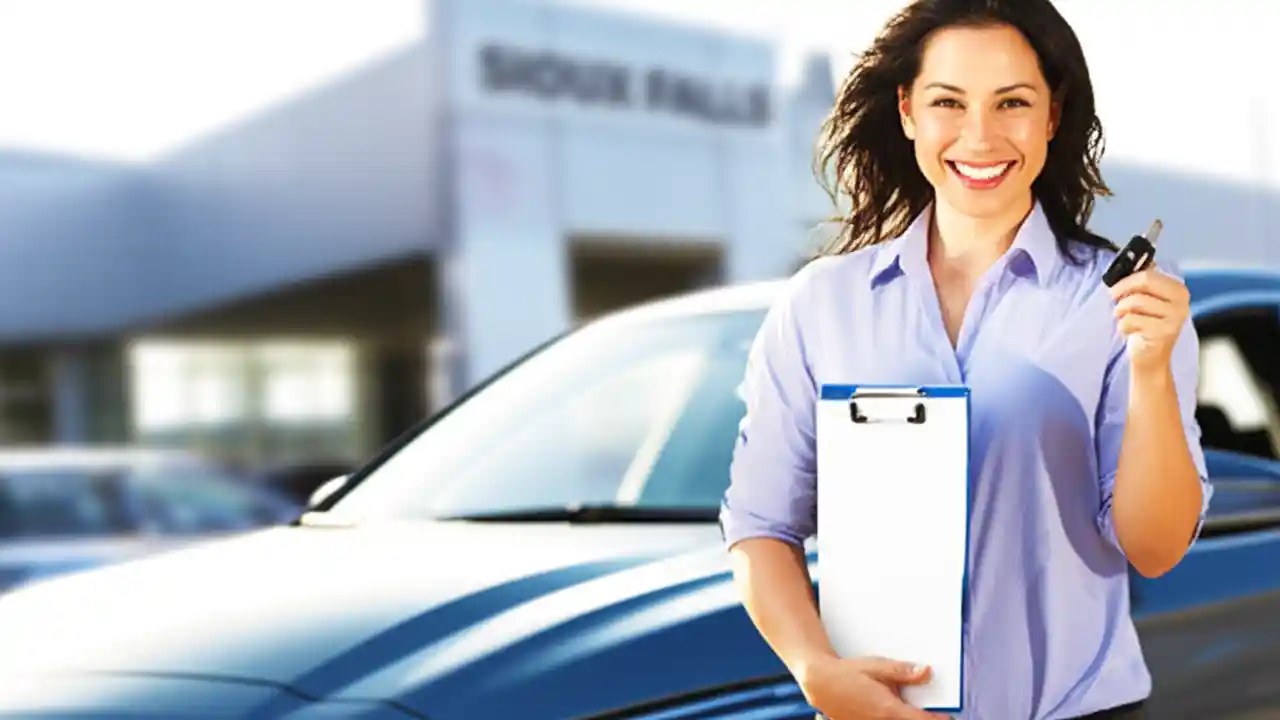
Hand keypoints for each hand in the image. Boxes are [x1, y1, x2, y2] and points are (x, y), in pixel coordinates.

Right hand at [796, 655, 946, 719]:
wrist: (820, 682)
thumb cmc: (849, 673)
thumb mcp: (878, 667)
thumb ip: (904, 672)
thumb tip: (927, 672)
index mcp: (890, 710)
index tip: (949, 716)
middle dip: (924, 717)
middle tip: (931, 712)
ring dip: (906, 716)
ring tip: (905, 706)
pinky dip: (892, 717)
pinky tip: (890, 709)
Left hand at [1109, 267, 1189, 375]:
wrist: (1150, 357)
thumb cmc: (1145, 326)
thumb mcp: (1146, 301)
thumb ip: (1143, 283)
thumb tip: (1134, 261)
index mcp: (1178, 290)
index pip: (1149, 274)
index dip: (1126, 280)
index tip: (1115, 288)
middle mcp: (1181, 302)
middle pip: (1144, 282)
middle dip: (1122, 290)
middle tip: (1113, 299)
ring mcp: (1174, 318)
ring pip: (1135, 302)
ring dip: (1120, 311)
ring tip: (1123, 318)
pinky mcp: (1163, 333)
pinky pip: (1131, 320)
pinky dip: (1122, 326)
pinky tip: (1129, 331)